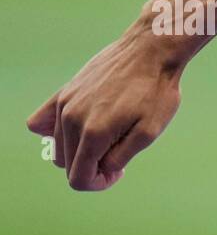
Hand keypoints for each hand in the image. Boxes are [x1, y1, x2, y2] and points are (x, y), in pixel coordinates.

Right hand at [25, 34, 181, 190]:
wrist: (151, 51)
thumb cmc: (156, 92)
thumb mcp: (149, 133)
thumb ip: (120, 157)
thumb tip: (100, 169)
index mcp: (93, 133)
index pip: (79, 179)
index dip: (98, 183)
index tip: (118, 171)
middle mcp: (71, 119)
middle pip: (67, 164)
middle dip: (91, 167)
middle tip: (118, 151)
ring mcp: (64, 104)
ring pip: (58, 146)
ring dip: (80, 150)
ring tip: (109, 136)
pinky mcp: (63, 92)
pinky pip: (41, 122)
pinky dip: (57, 132)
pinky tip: (82, 126)